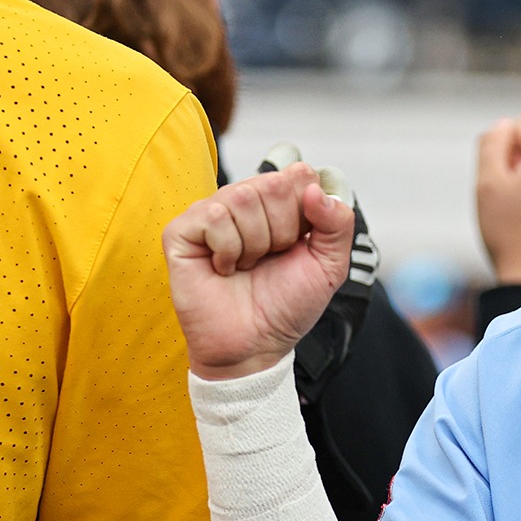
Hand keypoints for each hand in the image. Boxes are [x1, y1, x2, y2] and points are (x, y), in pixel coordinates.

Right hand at [165, 163, 354, 380]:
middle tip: (271, 258)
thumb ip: (338, 223)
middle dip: (284, 231)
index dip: (307, 212)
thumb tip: (317, 190)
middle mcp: (244, 200)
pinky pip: (215, 217)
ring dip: (255, 244)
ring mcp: (211, 212)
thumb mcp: (330, 265)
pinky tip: (223, 268)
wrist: (255, 346)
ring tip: (246, 265)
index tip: (299, 245)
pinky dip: (228, 250)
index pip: (301, 174)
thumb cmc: (287, 305)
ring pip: (242, 197)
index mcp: (279, 202)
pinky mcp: (182, 231)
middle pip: (274, 182)